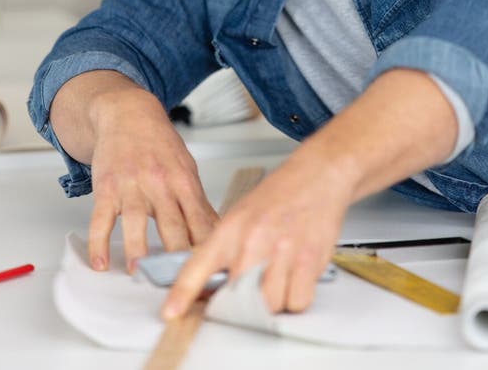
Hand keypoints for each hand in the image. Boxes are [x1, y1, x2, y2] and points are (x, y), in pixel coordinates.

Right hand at [88, 86, 218, 272]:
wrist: (128, 113)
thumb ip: (197, 203)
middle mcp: (159, 183)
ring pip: (136, 221)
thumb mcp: (185, 169)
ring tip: (140, 274)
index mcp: (183, 182)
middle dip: (178, 254)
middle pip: (173, 224)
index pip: (200, 220)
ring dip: (138, 249)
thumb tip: (214, 235)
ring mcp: (131, 185)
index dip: (207, 247)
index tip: (211, 271)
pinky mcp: (107, 187)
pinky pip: (101, 218)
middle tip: (180, 282)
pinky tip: (100, 262)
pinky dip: (99, 242)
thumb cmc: (159, 144)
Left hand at [160, 147, 349, 318]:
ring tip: (278, 276)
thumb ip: (225, 250)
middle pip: (237, 299)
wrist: (317, 175)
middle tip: (249, 293)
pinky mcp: (308, 261)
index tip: (171, 313)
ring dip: (274, 301)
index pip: (197, 267)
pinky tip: (296, 276)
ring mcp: (281, 252)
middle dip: (241, 305)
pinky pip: (297, 301)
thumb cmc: (280, 195)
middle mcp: (252, 241)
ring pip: (269, 306)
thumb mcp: (241, 215)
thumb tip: (212, 285)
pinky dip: (297, 297)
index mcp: (230, 229)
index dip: (182, 294)